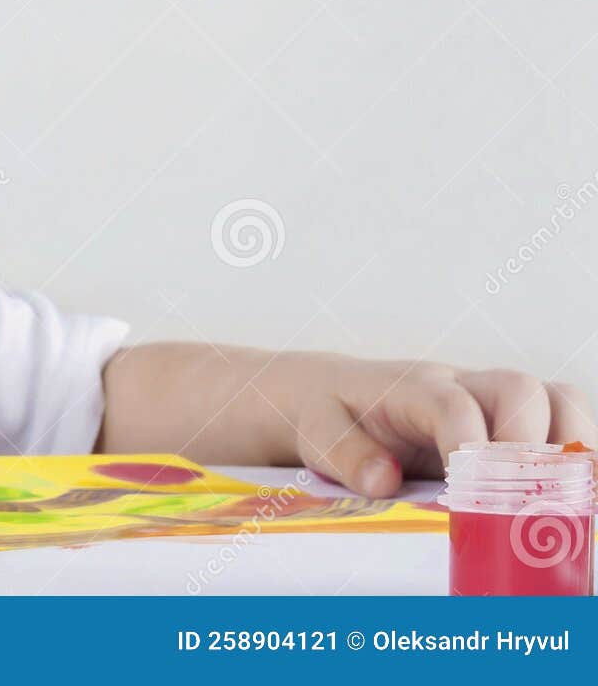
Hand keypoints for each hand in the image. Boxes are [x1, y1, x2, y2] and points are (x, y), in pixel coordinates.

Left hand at [285, 355, 595, 497]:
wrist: (334, 393)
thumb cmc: (329, 414)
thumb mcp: (316, 431)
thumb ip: (345, 453)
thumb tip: (383, 480)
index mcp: (411, 387)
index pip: (453, 404)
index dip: (469, 448)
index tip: (465, 496)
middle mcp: (462, 386)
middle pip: (521, 390)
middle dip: (529, 447)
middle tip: (517, 502)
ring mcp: (492, 402)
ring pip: (557, 401)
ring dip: (571, 449)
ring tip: (556, 502)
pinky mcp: (512, 424)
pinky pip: (565, 424)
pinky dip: (577, 458)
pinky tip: (567, 500)